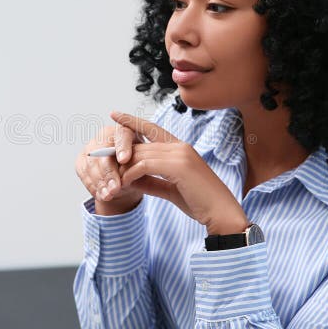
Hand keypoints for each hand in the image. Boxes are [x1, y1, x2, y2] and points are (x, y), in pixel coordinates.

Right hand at [74, 124, 144, 214]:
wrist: (125, 178)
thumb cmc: (139, 168)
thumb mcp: (146, 166)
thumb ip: (143, 166)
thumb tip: (142, 169)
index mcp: (126, 131)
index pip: (122, 135)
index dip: (122, 147)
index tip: (124, 160)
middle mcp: (106, 135)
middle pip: (103, 152)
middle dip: (109, 172)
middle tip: (115, 188)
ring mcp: (91, 146)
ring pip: (91, 163)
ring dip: (100, 182)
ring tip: (108, 195)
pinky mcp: (81, 159)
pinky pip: (83, 172)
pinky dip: (92, 185)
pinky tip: (101, 194)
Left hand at [109, 110, 249, 234]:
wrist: (221, 213)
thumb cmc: (199, 202)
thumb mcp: (171, 189)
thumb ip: (152, 181)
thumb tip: (131, 178)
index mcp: (181, 148)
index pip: (152, 128)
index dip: (133, 121)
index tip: (115, 114)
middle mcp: (180, 146)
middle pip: (141, 144)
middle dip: (121, 155)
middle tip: (106, 167)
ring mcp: (180, 154)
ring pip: (141, 154)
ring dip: (124, 168)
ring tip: (114, 181)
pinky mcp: (178, 165)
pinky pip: (145, 165)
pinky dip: (131, 174)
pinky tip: (125, 184)